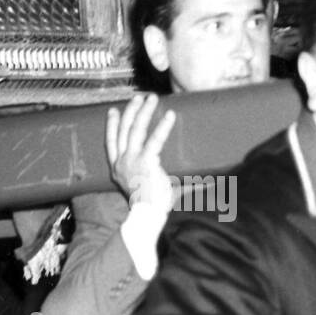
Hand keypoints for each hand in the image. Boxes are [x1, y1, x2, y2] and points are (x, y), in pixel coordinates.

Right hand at [105, 93, 175, 212]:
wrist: (148, 216)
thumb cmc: (152, 207)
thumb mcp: (153, 189)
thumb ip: (172, 181)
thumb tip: (205, 182)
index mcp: (117, 168)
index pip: (110, 141)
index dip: (111, 125)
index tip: (113, 111)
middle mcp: (120, 162)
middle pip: (123, 130)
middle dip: (131, 111)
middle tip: (138, 98)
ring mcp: (130, 161)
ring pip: (134, 129)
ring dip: (144, 112)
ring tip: (151, 99)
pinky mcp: (144, 162)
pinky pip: (154, 140)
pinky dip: (163, 127)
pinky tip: (170, 116)